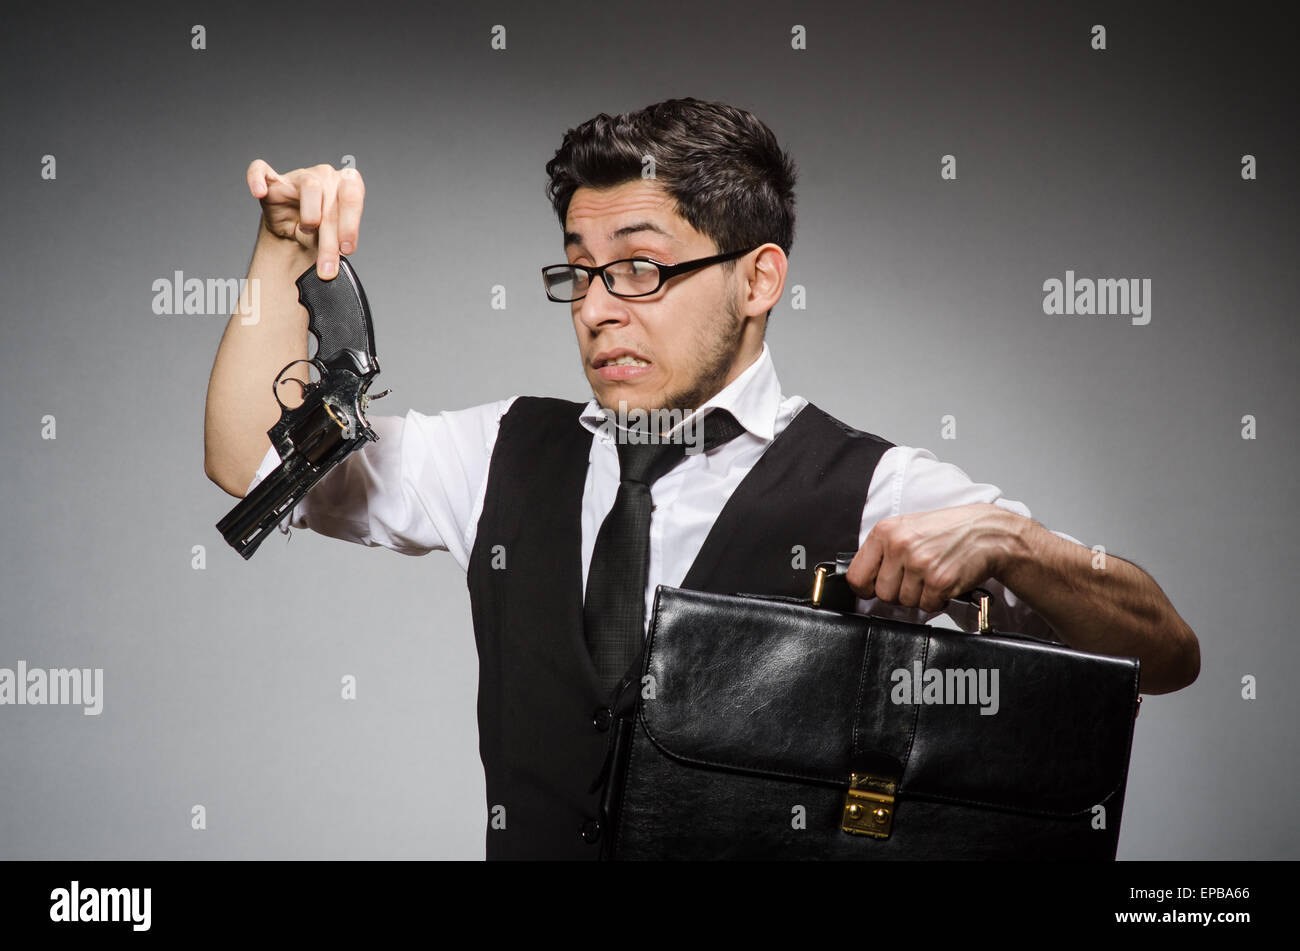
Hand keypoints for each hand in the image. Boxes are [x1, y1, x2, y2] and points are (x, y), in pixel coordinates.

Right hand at [245, 159, 365, 280]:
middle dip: (330, 239)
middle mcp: (327, 176)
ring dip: (311, 215)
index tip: (346, 249)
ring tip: (308, 230)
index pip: (353, 198)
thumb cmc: (319, 230)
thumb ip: (338, 243)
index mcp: (348, 185)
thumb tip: (339, 258)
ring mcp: (300, 175)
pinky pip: (260, 171)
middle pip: (331, 202)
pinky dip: (257, 179)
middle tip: (327, 266)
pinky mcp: (273, 180)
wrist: (296, 230)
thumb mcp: (334, 238)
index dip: (350, 225)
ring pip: (310, 187)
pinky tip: (259, 192)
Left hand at [845, 503, 1022, 612]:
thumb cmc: (948, 530)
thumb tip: (864, 579)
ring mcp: (919, 564)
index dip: (866, 587)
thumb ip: (884, 549)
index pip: (856, 575)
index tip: (874, 588)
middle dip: (898, 592)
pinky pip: (927, 606)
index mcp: (886, 531)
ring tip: (932, 576)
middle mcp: (900, 546)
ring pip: (904, 602)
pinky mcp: (939, 581)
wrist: (988, 532)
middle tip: (916, 578)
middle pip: (882, 593)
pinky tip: (944, 582)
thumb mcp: (908, 527)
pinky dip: (936, 600)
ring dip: (919, 596)